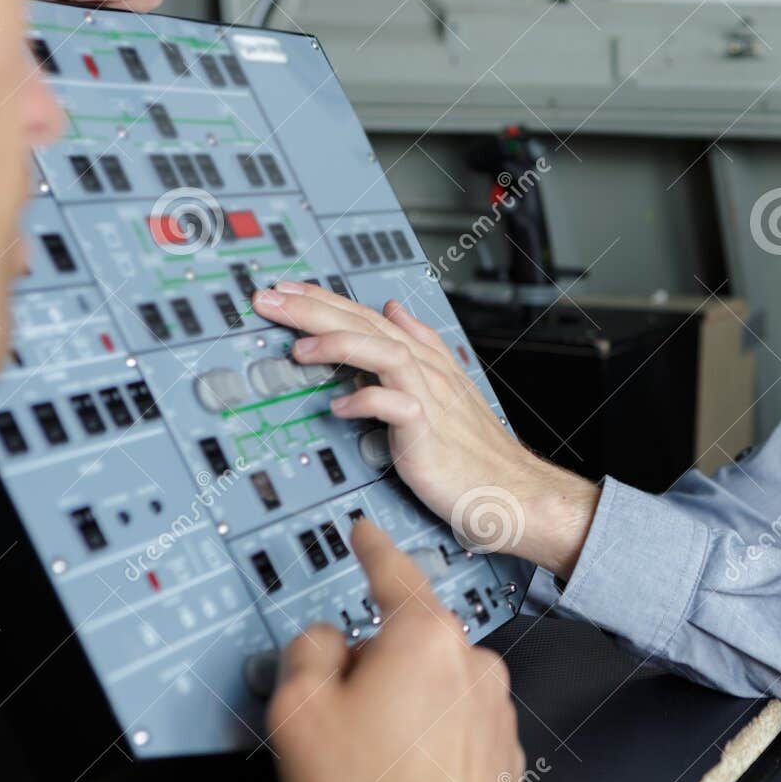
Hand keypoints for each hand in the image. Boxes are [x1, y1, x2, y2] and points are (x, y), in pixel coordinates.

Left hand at [250, 281, 598, 576]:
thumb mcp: (443, 387)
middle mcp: (425, 370)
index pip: (366, 316)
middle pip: (366, 325)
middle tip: (269, 300)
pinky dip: (365, 402)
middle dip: (313, 308)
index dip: (323, 300)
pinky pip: (395, 407)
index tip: (283, 291)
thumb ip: (417, 345)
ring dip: (336, 345)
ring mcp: (429, 398)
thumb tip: (393, 310)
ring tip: (297, 348)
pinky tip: (337, 407)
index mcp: (423, 358)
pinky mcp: (429, 431)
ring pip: (380, 352)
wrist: (511, 490)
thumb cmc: (475, 450)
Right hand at [267, 521, 524, 781]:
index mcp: (426, 638)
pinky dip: (430, 749)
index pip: (393, 573)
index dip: (372, 548)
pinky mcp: (505, 757)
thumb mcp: (298, 711)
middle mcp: (474, 666)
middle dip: (373, 670)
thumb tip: (321, 641)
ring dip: (403, 714)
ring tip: (371, 767)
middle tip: (341, 721)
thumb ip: (306, 650)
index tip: (368, 533)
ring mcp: (497, 713)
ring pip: (434, 692)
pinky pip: (456, 733)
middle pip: (408, 643)